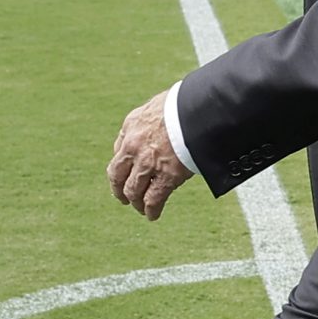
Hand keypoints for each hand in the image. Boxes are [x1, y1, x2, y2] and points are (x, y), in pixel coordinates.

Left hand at [106, 90, 192, 220]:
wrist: (200, 109)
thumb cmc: (185, 103)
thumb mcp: (160, 103)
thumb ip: (152, 117)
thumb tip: (157, 124)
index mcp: (131, 125)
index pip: (118, 150)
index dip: (122, 165)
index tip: (126, 172)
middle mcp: (133, 146)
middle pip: (117, 175)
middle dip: (119, 189)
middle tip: (123, 197)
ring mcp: (148, 163)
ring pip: (133, 191)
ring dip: (135, 202)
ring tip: (140, 208)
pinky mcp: (167, 176)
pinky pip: (153, 199)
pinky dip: (151, 210)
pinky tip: (153, 215)